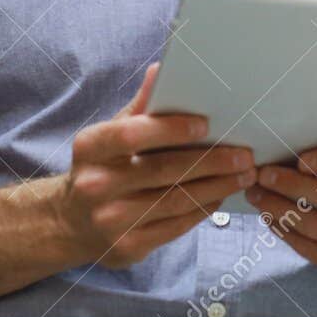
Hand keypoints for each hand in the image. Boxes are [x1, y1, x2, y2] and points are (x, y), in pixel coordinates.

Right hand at [57, 63, 255, 268]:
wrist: (72, 222)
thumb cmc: (103, 167)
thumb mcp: (110, 134)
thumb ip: (139, 107)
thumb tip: (161, 70)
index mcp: (90, 148)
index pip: (131, 134)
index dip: (169, 129)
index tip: (205, 124)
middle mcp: (95, 185)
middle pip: (163, 170)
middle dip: (211, 161)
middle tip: (244, 154)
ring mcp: (110, 220)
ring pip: (176, 200)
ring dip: (217, 186)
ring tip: (243, 174)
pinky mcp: (127, 247)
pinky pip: (176, 226)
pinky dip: (203, 209)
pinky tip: (220, 195)